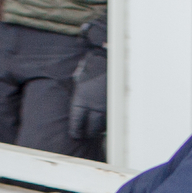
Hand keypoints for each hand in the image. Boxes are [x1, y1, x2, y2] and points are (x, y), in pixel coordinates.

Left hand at [68, 20, 105, 148]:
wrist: (109, 58)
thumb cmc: (92, 66)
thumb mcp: (79, 77)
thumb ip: (77, 88)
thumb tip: (76, 92)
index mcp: (81, 101)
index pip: (77, 123)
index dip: (76, 131)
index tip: (75, 134)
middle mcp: (94, 106)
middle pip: (91, 128)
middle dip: (88, 133)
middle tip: (85, 134)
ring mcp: (106, 106)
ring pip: (103, 126)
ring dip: (98, 129)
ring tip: (95, 129)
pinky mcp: (115, 104)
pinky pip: (111, 118)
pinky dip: (107, 122)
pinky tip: (104, 121)